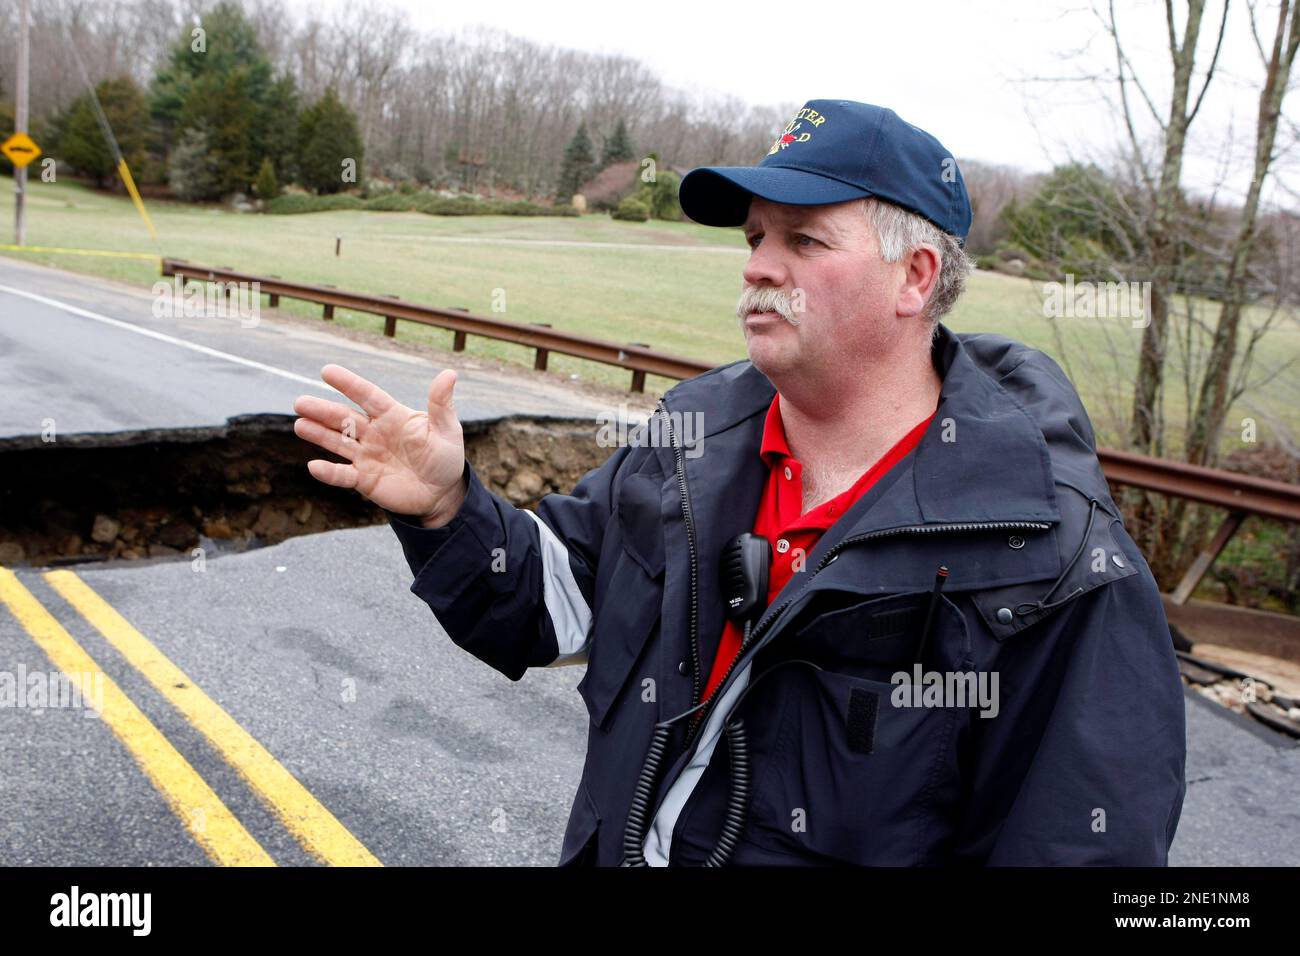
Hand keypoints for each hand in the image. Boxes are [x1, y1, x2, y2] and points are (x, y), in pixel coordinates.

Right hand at [293, 364, 467, 527]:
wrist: (442, 493)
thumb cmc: (445, 456)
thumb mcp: (446, 429)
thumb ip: (441, 404)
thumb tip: (449, 373)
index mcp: (392, 415)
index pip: (367, 396)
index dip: (348, 384)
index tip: (327, 371)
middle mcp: (374, 433)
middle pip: (344, 418)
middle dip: (323, 411)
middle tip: (300, 402)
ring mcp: (366, 455)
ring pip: (338, 442)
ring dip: (318, 434)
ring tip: (299, 424)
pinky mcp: (364, 479)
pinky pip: (343, 475)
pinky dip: (329, 473)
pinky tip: (314, 466)